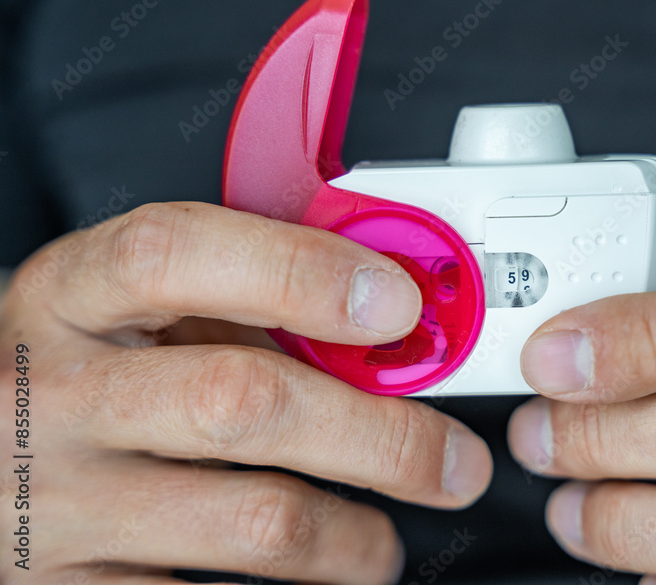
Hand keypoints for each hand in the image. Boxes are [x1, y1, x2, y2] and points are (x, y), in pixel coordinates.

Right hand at [0, 202, 491, 584]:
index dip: (301, 273)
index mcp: (71, 293)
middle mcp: (50, 393)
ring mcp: (55, 498)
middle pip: (241, 402)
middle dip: (379, 435)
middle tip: (451, 461)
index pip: (177, 256)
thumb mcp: (138, 307)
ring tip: (385, 541)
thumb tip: (384, 326)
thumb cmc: (79, 365)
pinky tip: (318, 576)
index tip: (398, 306)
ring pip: (249, 520)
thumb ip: (246, 299)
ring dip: (352, 536)